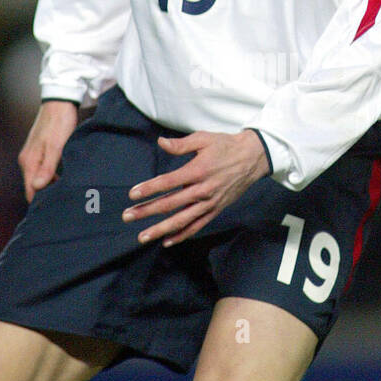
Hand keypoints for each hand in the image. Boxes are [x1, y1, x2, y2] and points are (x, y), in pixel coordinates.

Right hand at [18, 101, 78, 201]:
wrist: (60, 101)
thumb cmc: (59, 123)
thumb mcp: (56, 146)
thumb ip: (47, 167)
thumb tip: (38, 187)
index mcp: (29, 161)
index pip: (30, 191)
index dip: (40, 203)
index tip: (53, 212)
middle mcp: (27, 160)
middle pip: (34, 186)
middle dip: (45, 196)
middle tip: (63, 206)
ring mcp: (33, 155)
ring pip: (39, 178)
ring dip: (49, 187)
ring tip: (65, 195)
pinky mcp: (40, 151)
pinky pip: (43, 170)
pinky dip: (51, 177)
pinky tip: (63, 180)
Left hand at [122, 128, 269, 246]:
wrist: (253, 158)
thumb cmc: (226, 146)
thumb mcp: (204, 138)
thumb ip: (180, 144)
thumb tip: (160, 142)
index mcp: (197, 171)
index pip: (167, 182)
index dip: (148, 189)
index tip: (132, 195)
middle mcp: (202, 190)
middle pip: (170, 204)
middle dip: (146, 211)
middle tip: (127, 216)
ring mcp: (209, 203)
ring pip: (181, 220)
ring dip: (160, 230)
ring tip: (143, 236)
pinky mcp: (215, 210)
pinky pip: (197, 226)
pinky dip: (182, 235)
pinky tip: (167, 241)